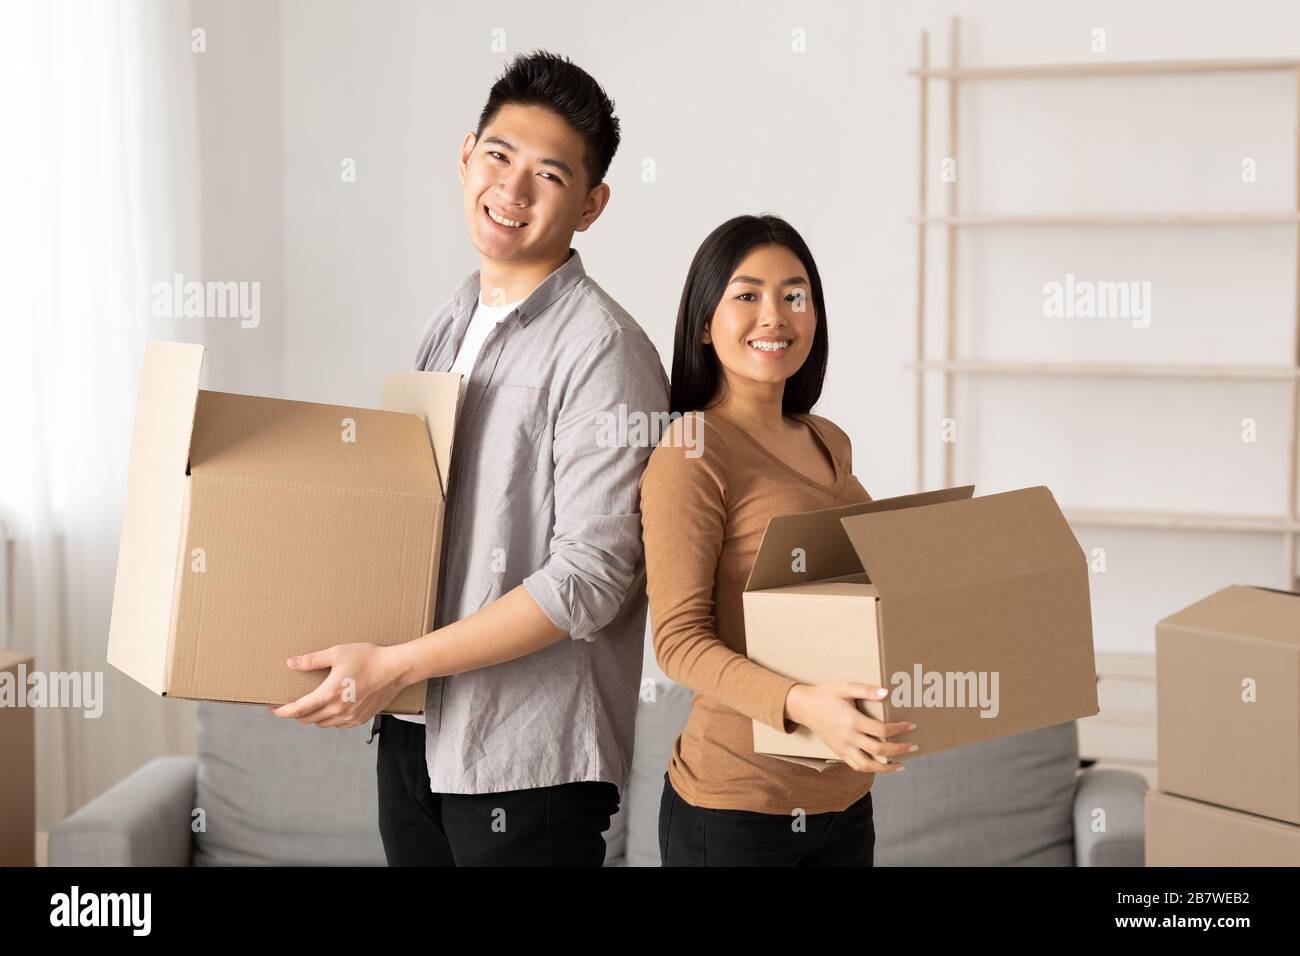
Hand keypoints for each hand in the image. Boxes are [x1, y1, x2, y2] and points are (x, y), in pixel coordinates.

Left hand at [269, 643, 409, 728]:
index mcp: (330, 693)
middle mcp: (338, 709)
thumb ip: (312, 660)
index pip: (299, 709)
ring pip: (322, 723)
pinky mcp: (360, 719)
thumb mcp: (338, 653)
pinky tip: (329, 709)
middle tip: (289, 705)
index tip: (274, 709)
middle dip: (295, 714)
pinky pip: (337, 725)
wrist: (396, 669)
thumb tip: (291, 663)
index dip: (283, 711)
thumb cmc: (369, 658)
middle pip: (308, 719)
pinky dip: (328, 719)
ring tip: (309, 707)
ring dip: (312, 717)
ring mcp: (350, 717)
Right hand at [784, 682, 916, 772]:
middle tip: (914, 746)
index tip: (911, 726)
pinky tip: (880, 765)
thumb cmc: (825, 694)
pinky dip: (870, 769)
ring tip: (901, 765)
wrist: (803, 707)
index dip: (899, 729)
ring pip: (867, 765)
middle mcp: (848, 737)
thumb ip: (866, 690)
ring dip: (886, 768)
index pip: (881, 729)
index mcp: (852, 721)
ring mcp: (842, 747)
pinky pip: (856, 766)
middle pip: (879, 749)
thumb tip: (886, 693)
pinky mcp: (838, 752)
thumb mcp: (845, 688)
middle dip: (899, 749)